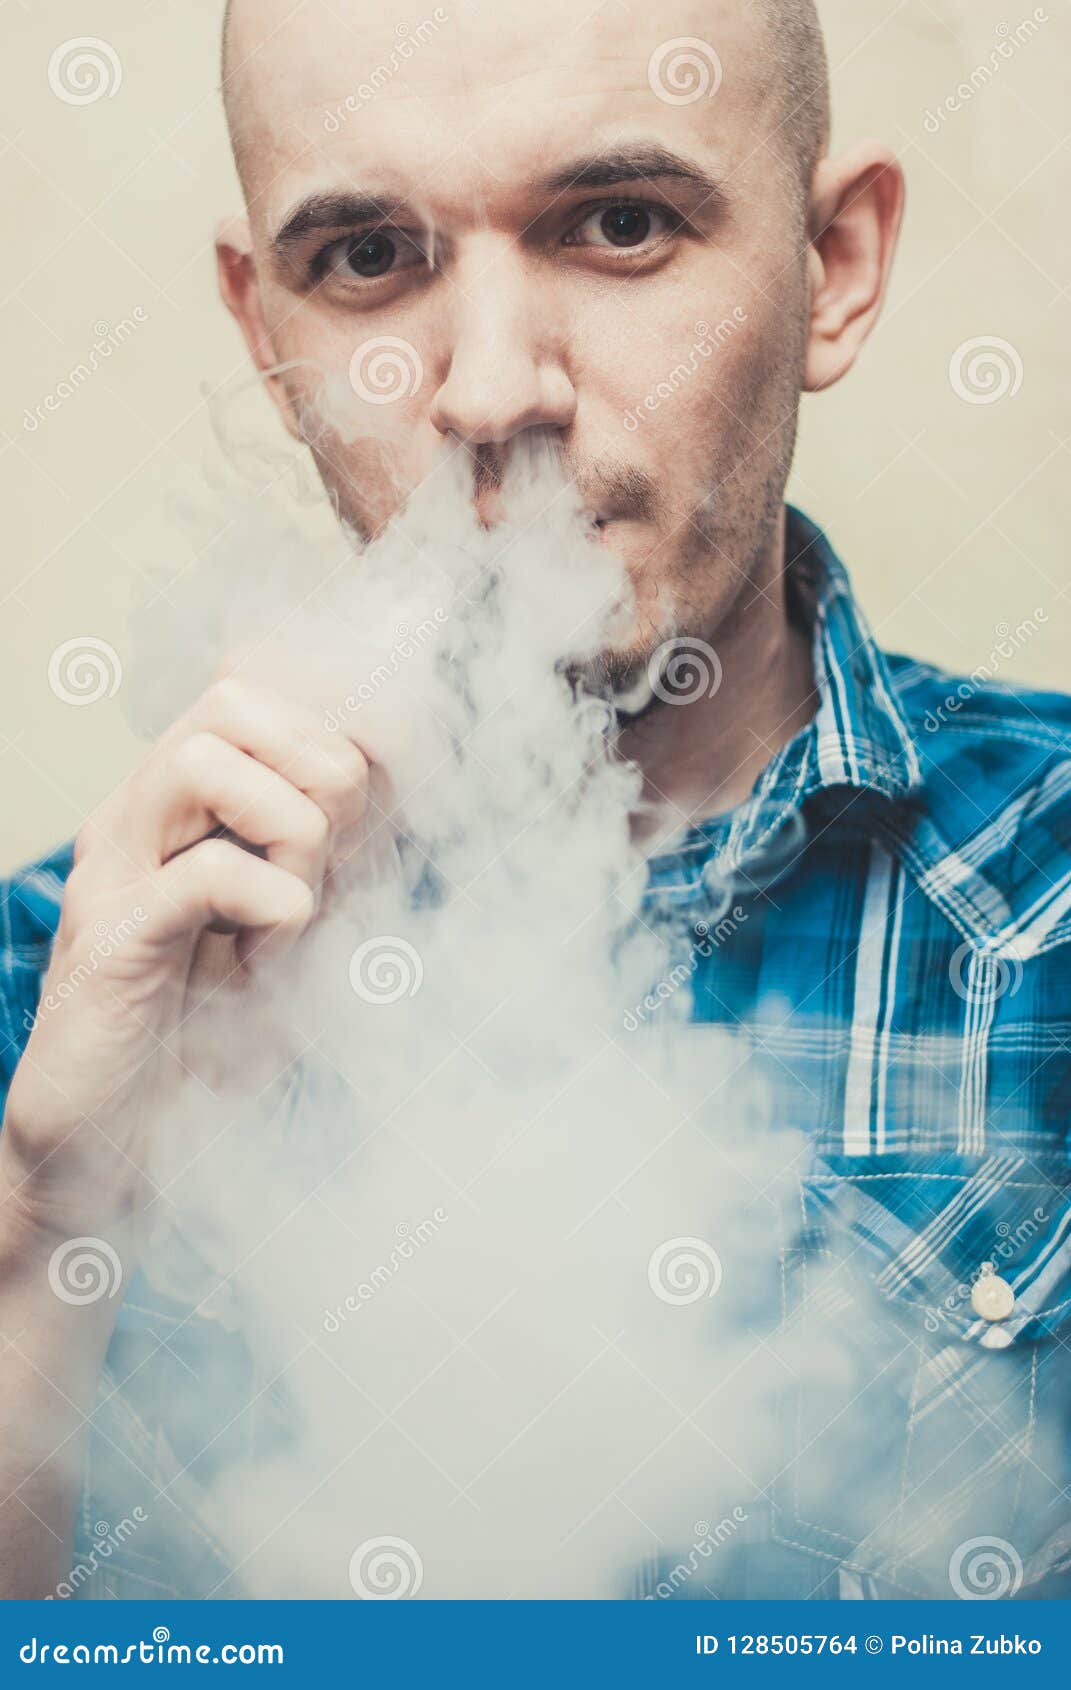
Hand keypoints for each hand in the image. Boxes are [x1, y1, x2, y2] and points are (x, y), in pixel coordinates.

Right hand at [1, 675, 368, 1235]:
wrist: (113, 1143)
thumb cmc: (202, 1035)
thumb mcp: (288, 927)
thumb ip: (327, 856)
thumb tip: (396, 782)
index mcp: (177, 808)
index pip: (253, 692)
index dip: (331, 737)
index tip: (357, 826)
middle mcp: (136, 821)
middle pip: (229, 701)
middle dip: (314, 768)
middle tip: (326, 862)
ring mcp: (115, 874)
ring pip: (201, 762)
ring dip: (287, 829)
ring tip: (293, 909)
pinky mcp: (111, 943)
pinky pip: (204, 873)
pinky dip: (271, 905)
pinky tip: (267, 959)